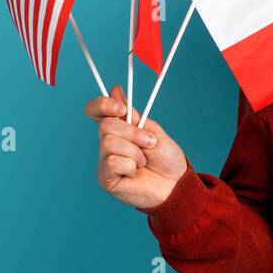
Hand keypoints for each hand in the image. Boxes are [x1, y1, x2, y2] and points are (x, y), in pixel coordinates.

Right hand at [84, 84, 187, 209]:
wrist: (175, 183)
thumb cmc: (166, 158)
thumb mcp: (152, 131)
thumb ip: (132, 114)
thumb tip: (115, 89)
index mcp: (118, 129)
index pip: (96, 110)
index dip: (103, 105)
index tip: (122, 109)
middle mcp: (107, 143)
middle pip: (106, 126)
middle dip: (133, 134)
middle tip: (149, 145)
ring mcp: (104, 161)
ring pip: (109, 143)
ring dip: (135, 152)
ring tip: (144, 162)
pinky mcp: (104, 177)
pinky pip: (111, 162)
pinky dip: (130, 166)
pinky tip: (134, 174)